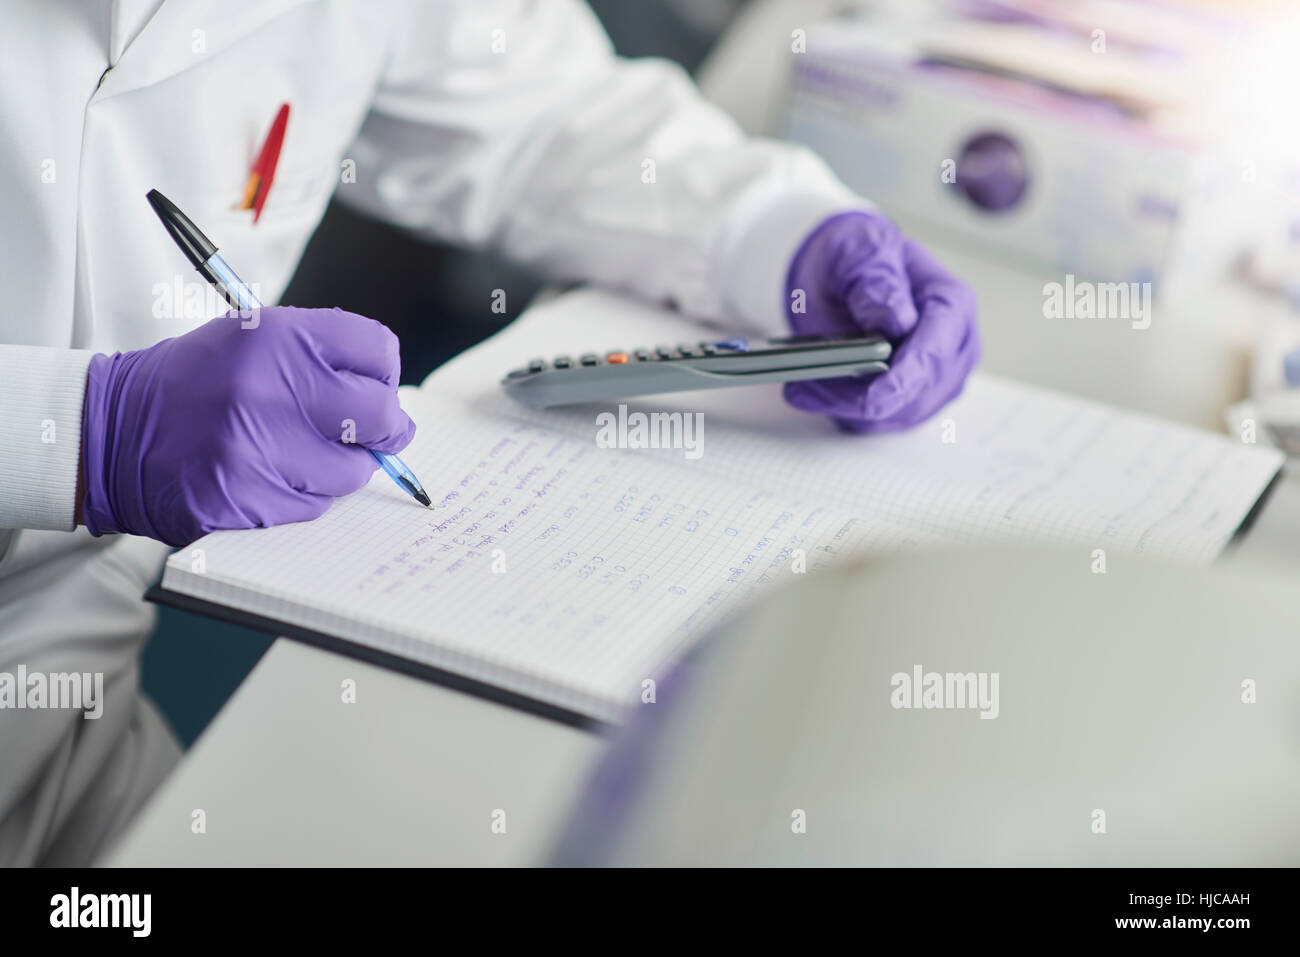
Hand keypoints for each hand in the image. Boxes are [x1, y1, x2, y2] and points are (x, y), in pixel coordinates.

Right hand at [80, 306, 415, 546]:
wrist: (111, 431)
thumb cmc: (194, 384)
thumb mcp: (252, 339)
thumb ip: (321, 357)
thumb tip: (388, 398)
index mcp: (276, 337)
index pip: (377, 350)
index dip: (382, 373)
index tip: (371, 385)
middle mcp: (270, 388)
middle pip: (380, 414)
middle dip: (382, 428)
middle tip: (367, 432)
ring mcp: (259, 448)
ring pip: (353, 470)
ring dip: (339, 467)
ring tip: (296, 451)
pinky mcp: (248, 498)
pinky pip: (315, 505)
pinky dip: (304, 494)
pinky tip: (269, 475)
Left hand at [781, 211, 980, 432]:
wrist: (846, 274)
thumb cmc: (860, 258)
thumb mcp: (859, 251)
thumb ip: (876, 281)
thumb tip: (894, 320)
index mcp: (951, 303)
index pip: (936, 351)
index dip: (905, 380)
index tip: (872, 400)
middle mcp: (954, 346)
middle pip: (917, 393)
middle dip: (859, 398)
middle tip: (802, 385)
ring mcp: (937, 377)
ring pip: (896, 415)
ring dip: (844, 406)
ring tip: (800, 387)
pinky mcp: (912, 398)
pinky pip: (880, 420)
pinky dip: (843, 411)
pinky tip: (810, 392)